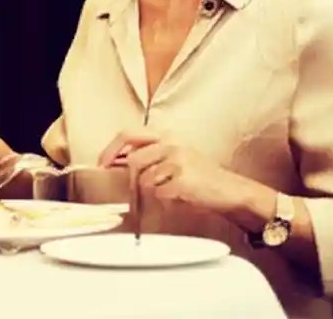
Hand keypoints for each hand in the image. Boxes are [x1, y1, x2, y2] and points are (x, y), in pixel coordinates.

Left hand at [98, 127, 229, 212]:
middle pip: (134, 160)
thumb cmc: (200, 175)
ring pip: (145, 179)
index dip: (111, 148)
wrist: (230, 190)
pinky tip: (181, 193)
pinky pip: (159, 193)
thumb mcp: (174, 157)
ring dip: (154, 189)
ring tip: (173, 188)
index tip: (102, 162)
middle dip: (133, 176)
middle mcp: (172, 144)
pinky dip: (166, 197)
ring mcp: (178, 161)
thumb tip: (115, 160)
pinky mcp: (183, 180)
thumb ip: (147, 155)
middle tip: (135, 186)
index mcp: (167, 136)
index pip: (129, 134)